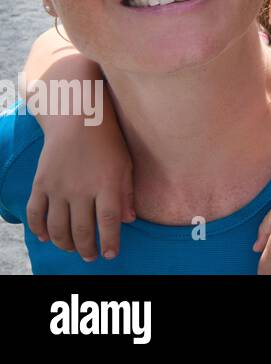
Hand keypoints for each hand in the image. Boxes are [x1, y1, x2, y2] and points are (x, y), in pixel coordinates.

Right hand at [26, 112, 134, 261]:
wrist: (77, 118)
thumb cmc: (108, 140)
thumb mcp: (125, 164)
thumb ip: (127, 193)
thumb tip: (129, 220)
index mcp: (106, 184)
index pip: (108, 222)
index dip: (109, 242)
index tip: (110, 255)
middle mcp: (81, 189)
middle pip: (81, 230)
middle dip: (87, 249)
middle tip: (91, 257)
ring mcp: (58, 188)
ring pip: (58, 227)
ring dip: (65, 244)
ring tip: (73, 249)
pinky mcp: (41, 184)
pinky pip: (36, 214)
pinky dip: (39, 230)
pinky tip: (46, 237)